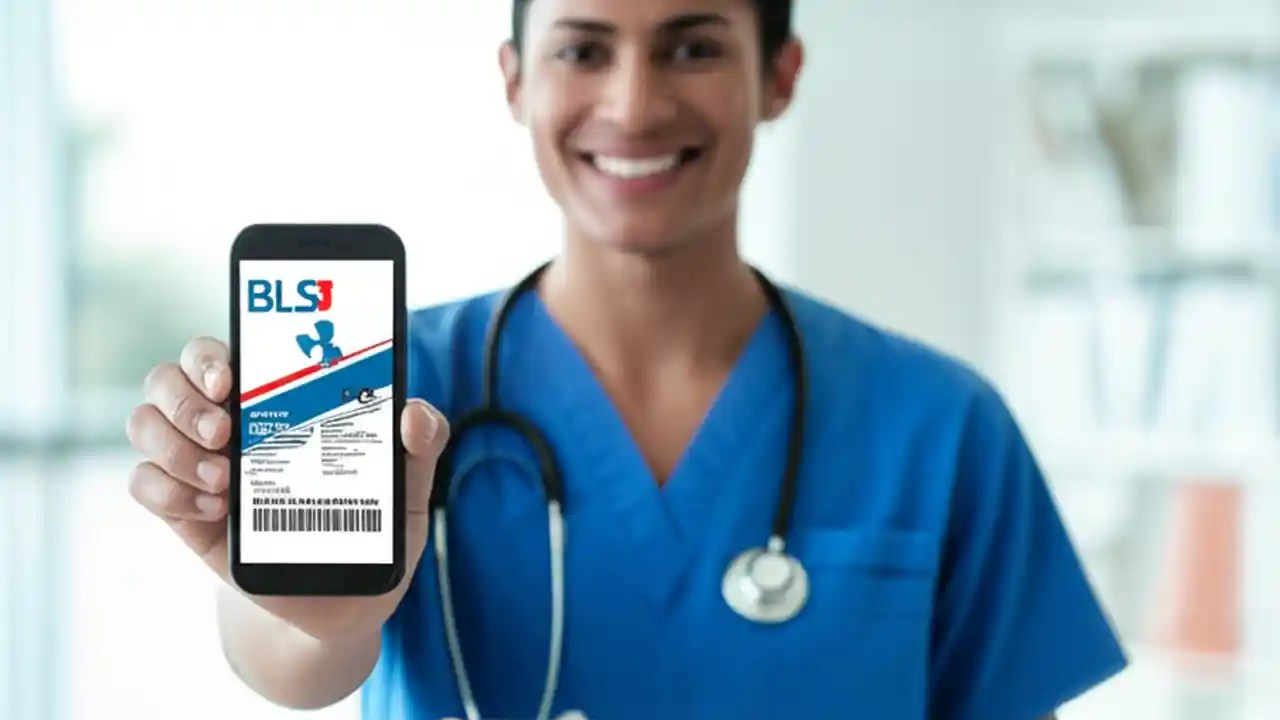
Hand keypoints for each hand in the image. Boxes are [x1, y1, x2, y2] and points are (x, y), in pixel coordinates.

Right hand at [126, 336, 448, 640]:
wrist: (345, 602)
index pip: (222, 353)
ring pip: (144, 423)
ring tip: (224, 481)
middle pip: (168, 379)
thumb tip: (415, 413)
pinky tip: (215, 510)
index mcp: (276, 402)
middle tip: (225, 431)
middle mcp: (226, 424)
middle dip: (185, 398)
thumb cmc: (374, 529)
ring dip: (172, 445)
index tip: (232, 378)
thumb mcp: (406, 489)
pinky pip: (143, 484)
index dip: (210, 355)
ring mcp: (198, 466)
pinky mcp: (184, 513)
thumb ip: (421, 446)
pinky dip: (167, 492)